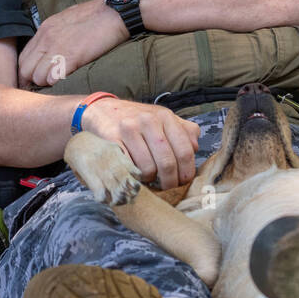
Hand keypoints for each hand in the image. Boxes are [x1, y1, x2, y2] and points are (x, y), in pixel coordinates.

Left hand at [19, 0, 127, 87]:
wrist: (114, 12)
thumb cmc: (95, 16)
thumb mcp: (66, 19)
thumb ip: (54, 34)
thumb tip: (50, 49)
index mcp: (44, 29)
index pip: (23, 57)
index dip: (27, 71)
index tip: (34, 79)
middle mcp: (46, 38)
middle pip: (25, 70)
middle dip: (33, 80)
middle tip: (44, 85)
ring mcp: (57, 48)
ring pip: (38, 77)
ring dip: (46, 83)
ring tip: (58, 81)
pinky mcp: (72, 57)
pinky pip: (53, 78)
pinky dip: (57, 82)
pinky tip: (66, 79)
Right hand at [80, 98, 200, 189]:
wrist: (103, 110)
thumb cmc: (138, 120)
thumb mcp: (163, 119)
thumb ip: (184, 131)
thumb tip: (195, 148)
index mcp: (166, 116)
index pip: (185, 151)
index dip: (187, 171)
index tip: (184, 181)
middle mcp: (149, 121)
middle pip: (167, 163)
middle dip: (170, 181)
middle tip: (168, 187)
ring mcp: (129, 129)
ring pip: (148, 168)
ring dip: (151, 180)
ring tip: (149, 177)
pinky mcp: (112, 140)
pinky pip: (129, 167)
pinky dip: (134, 176)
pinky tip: (135, 173)